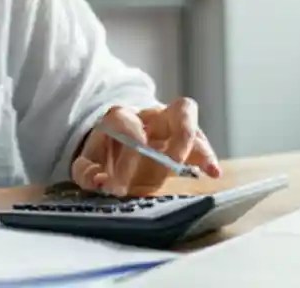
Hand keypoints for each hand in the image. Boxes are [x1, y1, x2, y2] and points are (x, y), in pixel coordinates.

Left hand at [70, 97, 221, 196]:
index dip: (124, 160)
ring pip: (189, 119)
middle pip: (170, 111)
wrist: (114, 146)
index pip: (128, 129)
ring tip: (207, 168)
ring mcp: (169, 123)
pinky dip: (208, 157)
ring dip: (199, 144)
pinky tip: (213, 173)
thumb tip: (98, 181)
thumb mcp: (88, 163)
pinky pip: (200, 141)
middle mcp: (148, 115)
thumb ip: (86, 172)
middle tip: (170, 167)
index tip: (117, 188)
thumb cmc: (104, 155)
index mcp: (121, 117)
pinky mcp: (185, 138)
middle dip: (175, 140)